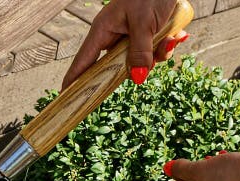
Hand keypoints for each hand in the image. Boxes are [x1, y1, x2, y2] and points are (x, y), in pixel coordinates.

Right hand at [62, 0, 184, 88]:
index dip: (74, 80)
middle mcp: (113, 36)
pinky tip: (174, 35)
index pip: (83, 61)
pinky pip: (151, 53)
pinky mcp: (143, 36)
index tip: (65, 96)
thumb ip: (140, 51)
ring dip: (156, 55)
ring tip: (169, 39)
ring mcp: (128, 37)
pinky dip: (164, 47)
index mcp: (103, 31)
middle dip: (137, 66)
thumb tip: (137, 78)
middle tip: (152, 60)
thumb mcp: (145, 24)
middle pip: (115, 66)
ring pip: (138, 61)